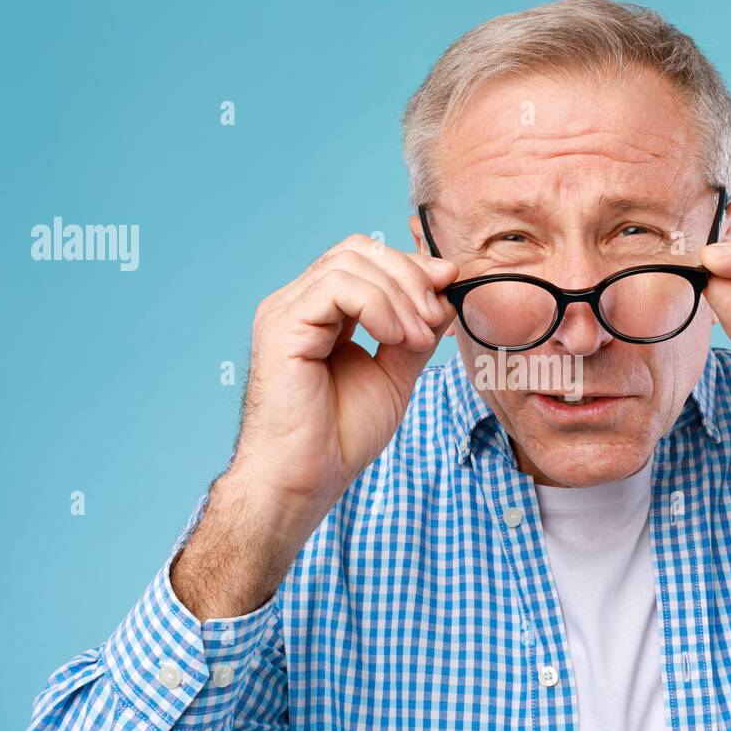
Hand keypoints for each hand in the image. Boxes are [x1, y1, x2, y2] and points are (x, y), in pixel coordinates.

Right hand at [231, 234, 457, 512]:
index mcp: (321, 312)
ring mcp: (286, 312)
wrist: (307, 479)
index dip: (411, 266)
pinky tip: (395, 338)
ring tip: (418, 338)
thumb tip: (444, 293)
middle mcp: (299, 303)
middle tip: (435, 319)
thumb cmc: (340, 437)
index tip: (448, 287)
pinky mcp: (282, 326)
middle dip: (409, 276)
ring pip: (350, 262)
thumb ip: (414, 333)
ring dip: (400, 295)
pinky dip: (378, 306)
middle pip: (359, 250)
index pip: (366, 259)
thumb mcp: (393, 373)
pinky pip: (336, 287)